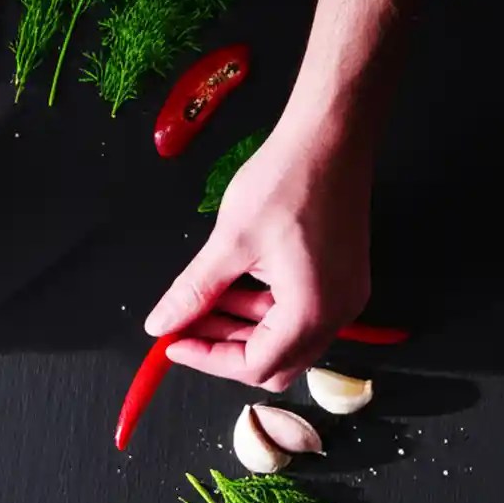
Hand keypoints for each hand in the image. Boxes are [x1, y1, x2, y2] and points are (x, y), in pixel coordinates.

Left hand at [143, 117, 372, 390]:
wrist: (331, 137)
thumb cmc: (287, 180)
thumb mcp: (230, 242)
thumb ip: (194, 291)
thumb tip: (161, 323)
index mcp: (312, 312)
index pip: (255, 365)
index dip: (208, 358)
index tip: (173, 342)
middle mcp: (336, 314)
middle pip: (274, 363)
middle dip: (224, 347)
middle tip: (186, 323)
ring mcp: (342, 298)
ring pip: (284, 339)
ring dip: (240, 326)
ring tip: (204, 297)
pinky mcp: (340, 281)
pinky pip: (296, 314)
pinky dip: (261, 309)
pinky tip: (232, 284)